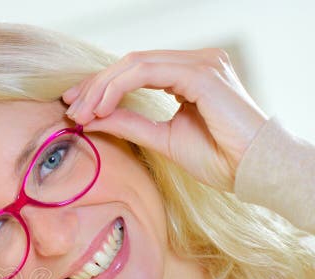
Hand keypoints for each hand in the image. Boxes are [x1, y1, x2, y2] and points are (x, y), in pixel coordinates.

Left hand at [62, 48, 268, 191]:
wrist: (253, 171)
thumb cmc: (219, 158)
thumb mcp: (162, 139)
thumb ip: (129, 125)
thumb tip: (90, 119)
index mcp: (189, 75)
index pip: (135, 71)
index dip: (101, 86)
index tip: (75, 107)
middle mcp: (196, 62)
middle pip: (130, 63)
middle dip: (95, 85)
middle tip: (70, 108)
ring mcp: (201, 63)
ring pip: (135, 63)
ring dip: (101, 87)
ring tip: (81, 112)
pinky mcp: (201, 73)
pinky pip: (147, 72)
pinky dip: (118, 88)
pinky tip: (102, 108)